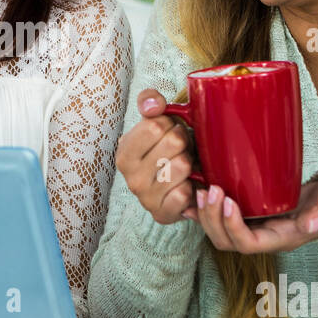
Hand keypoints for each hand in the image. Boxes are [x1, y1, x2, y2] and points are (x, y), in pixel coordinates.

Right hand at [116, 88, 197, 223]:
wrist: (168, 187)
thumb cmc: (161, 150)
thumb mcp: (152, 122)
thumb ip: (149, 102)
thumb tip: (154, 104)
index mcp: (124, 153)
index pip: (155, 126)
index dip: (170, 124)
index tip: (169, 132)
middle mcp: (130, 178)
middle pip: (174, 143)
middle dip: (183, 142)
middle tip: (180, 149)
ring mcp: (146, 198)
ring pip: (182, 166)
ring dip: (190, 164)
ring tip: (183, 166)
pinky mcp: (162, 214)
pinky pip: (185, 193)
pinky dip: (192, 187)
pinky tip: (187, 185)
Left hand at [194, 173, 317, 254]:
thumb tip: (313, 224)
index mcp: (283, 239)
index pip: (248, 244)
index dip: (233, 227)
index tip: (228, 200)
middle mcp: (265, 236)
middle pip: (226, 241)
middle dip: (212, 219)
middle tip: (209, 189)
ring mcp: (256, 226)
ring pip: (219, 231)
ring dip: (205, 213)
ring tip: (201, 188)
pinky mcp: (251, 212)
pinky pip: (220, 217)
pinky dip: (203, 210)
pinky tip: (191, 195)